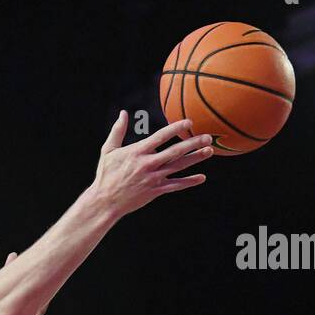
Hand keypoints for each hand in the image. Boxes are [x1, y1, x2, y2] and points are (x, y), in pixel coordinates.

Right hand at [89, 111, 211, 217]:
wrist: (105, 201)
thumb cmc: (105, 175)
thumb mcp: (108, 151)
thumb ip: (117, 131)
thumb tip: (123, 113)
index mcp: (137, 152)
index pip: (160, 137)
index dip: (176, 128)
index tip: (189, 122)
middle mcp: (147, 164)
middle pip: (175, 151)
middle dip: (193, 143)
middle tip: (208, 137)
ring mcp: (153, 178)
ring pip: (178, 167)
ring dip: (195, 158)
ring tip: (209, 151)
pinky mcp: (155, 191)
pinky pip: (176, 185)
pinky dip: (189, 182)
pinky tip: (201, 177)